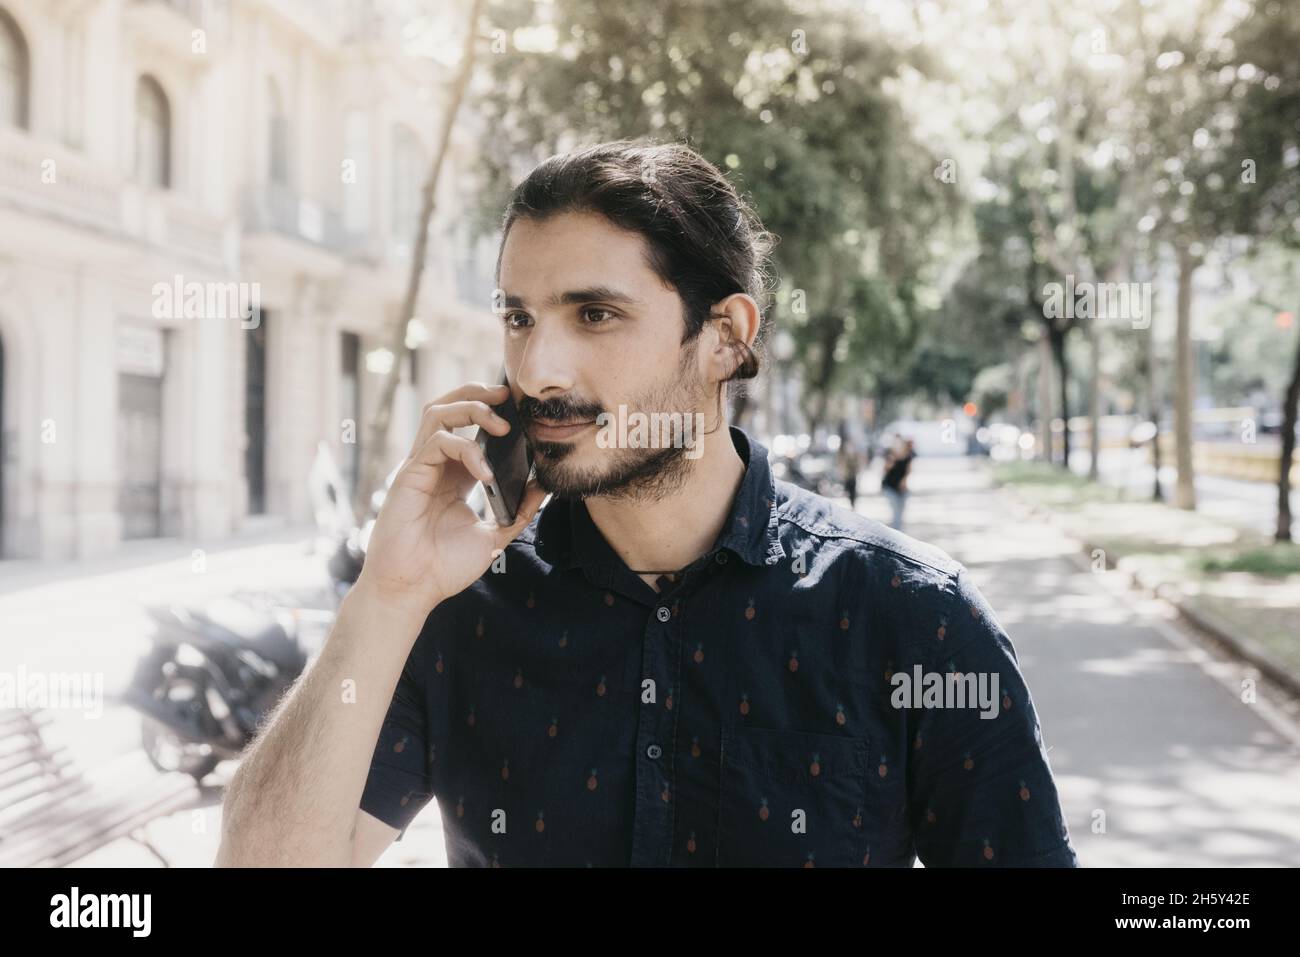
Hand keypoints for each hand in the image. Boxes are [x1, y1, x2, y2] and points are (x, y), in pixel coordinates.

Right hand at [354, 381, 546, 618]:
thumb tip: (543, 486)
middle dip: (478, 394)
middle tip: (508, 396)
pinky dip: (466, 449)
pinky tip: (486, 472)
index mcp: (454, 476)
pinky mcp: (409, 475)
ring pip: (437, 413)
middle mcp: (435, 465)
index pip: (470, 428)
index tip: (521, 411)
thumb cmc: (444, 567)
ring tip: (501, 424)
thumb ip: (519, 512)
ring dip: (471, 408)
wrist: (412, 589)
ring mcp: (420, 467)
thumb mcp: (493, 537)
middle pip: (449, 407)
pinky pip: (437, 443)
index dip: (492, 413)